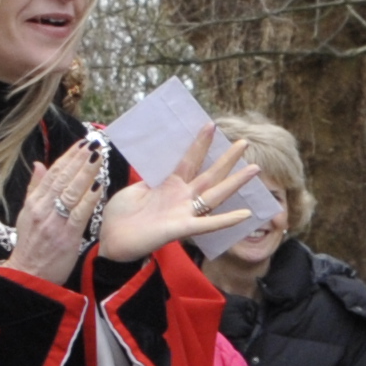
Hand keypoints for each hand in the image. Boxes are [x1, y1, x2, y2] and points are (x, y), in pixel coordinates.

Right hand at [7, 145, 99, 283]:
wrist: (28, 273)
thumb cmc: (31, 244)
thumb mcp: (27, 214)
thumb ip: (35, 189)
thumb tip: (39, 164)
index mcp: (34, 202)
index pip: (53, 174)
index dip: (68, 157)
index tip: (81, 144)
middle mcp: (42, 209)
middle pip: (62, 179)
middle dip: (79, 160)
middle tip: (94, 144)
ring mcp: (54, 222)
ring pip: (71, 192)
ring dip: (86, 173)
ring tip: (98, 158)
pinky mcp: (66, 236)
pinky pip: (79, 214)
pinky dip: (89, 199)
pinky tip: (99, 186)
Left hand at [104, 131, 263, 264]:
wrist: (110, 240)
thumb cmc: (120, 216)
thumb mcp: (135, 190)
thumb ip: (152, 180)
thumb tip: (161, 168)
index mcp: (169, 186)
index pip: (189, 160)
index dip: (199, 143)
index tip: (210, 125)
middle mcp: (182, 197)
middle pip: (209, 174)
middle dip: (226, 158)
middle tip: (244, 142)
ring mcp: (184, 212)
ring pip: (215, 194)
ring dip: (235, 182)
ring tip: (254, 168)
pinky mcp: (181, 228)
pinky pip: (207, 224)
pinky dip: (226, 219)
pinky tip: (245, 214)